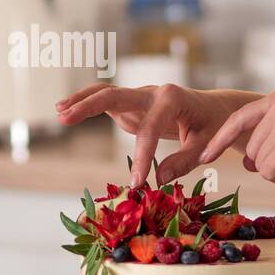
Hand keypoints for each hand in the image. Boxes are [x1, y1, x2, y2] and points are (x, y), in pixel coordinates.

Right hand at [55, 83, 238, 187]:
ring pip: (105, 93)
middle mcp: (152, 92)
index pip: (151, 129)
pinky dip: (87, 103)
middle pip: (115, 95)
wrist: (215, 108)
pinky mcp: (132, 105)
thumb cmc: (212, 125)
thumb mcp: (206, 144)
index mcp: (172, 99)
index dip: (143, 156)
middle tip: (65, 118)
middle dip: (89, 106)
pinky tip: (67, 110)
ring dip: (81, 100)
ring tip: (60, 112)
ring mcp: (139, 97)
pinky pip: (106, 101)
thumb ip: (184, 161)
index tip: (137, 182)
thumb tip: (159, 179)